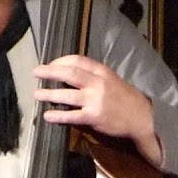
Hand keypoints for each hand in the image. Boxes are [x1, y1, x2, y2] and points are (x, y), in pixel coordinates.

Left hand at [32, 54, 161, 166]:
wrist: (141, 117)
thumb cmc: (123, 97)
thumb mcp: (110, 79)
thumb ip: (91, 75)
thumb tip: (66, 73)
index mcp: (101, 71)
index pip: (77, 60)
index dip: (60, 61)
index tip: (49, 64)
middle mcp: (97, 83)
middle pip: (69, 74)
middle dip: (50, 72)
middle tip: (36, 72)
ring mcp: (95, 100)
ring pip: (67, 95)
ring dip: (49, 94)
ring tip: (36, 94)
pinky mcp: (94, 117)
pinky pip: (71, 116)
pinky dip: (58, 115)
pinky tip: (47, 116)